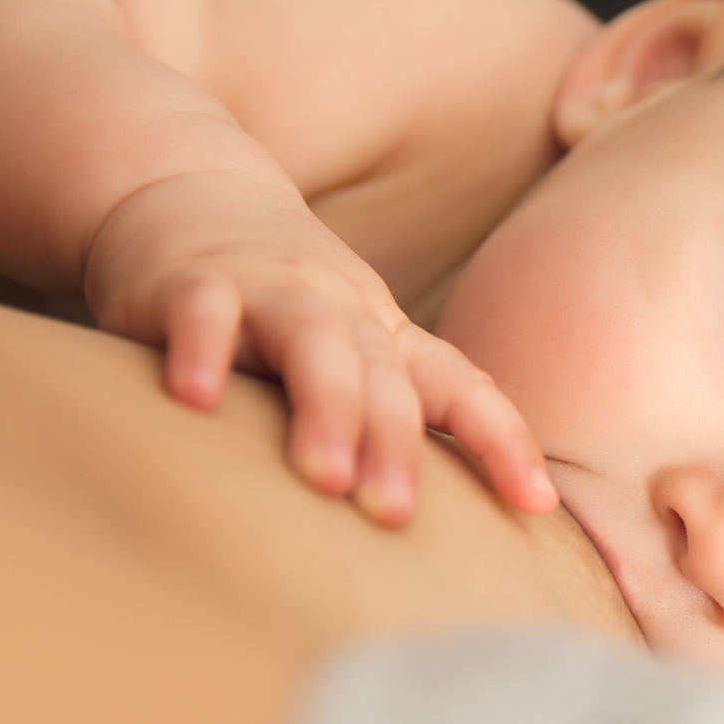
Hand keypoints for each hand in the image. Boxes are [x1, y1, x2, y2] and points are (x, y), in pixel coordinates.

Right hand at [83, 172, 553, 523]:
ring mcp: (269, 292)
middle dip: (395, 445)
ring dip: (325, 408)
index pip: (462, 389)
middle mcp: (340, 313)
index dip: (503, 441)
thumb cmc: (282, 303)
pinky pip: (202, 312)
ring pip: (312, 345)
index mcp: (385, 338)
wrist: (185, 185)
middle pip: (385, 379)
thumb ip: (379, 424)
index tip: (537, 504)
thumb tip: (430, 538)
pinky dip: (201, 350)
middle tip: (396, 515)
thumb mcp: (346, 354)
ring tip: (324, 477)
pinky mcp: (191, 281)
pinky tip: (198, 400)